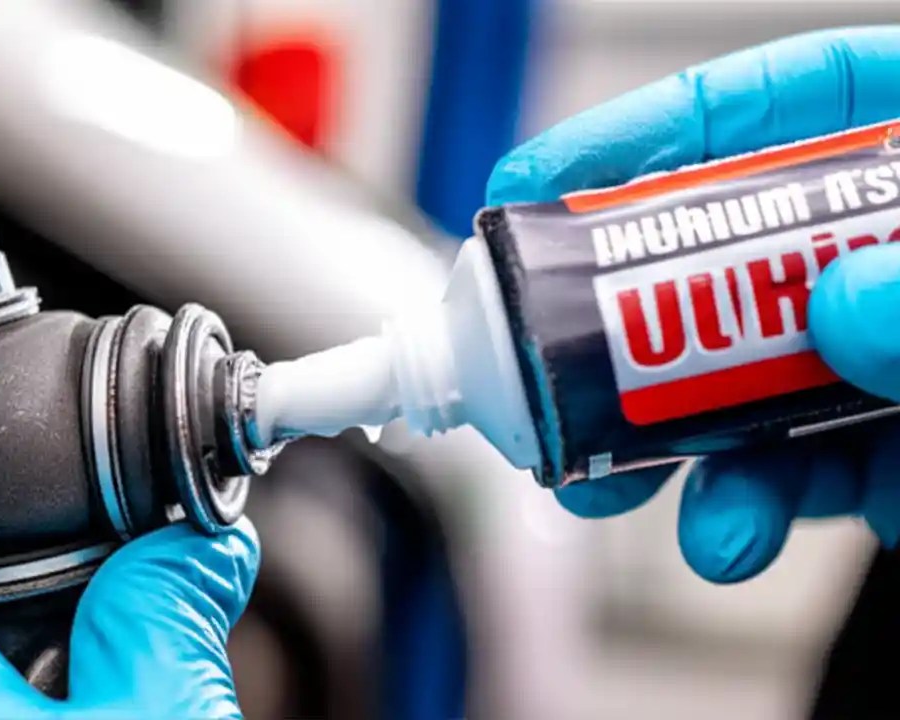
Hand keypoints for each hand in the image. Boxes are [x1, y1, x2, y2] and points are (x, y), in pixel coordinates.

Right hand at [486, 27, 899, 582]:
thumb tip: (845, 304)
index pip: (745, 115)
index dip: (628, 141)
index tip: (528, 187)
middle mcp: (870, 254)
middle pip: (703, 268)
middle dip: (613, 337)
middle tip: (545, 380)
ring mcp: (877, 355)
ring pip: (732, 390)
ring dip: (673, 456)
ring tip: (653, 504)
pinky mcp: (892, 448)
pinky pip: (805, 474)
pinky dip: (763, 512)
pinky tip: (757, 532)